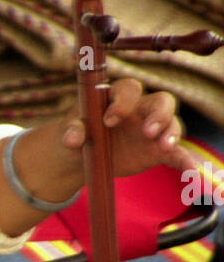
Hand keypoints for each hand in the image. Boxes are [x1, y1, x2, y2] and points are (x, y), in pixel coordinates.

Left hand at [60, 78, 194, 178]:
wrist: (83, 153)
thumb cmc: (78, 133)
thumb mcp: (71, 131)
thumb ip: (72, 131)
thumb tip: (72, 139)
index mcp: (118, 96)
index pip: (129, 89)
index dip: (122, 102)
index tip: (109, 120)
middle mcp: (141, 109)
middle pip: (161, 102)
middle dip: (158, 115)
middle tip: (146, 132)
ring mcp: (152, 129)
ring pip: (172, 123)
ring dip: (171, 134)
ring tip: (164, 147)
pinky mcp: (157, 150)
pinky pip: (176, 153)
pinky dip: (184, 161)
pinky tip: (190, 172)